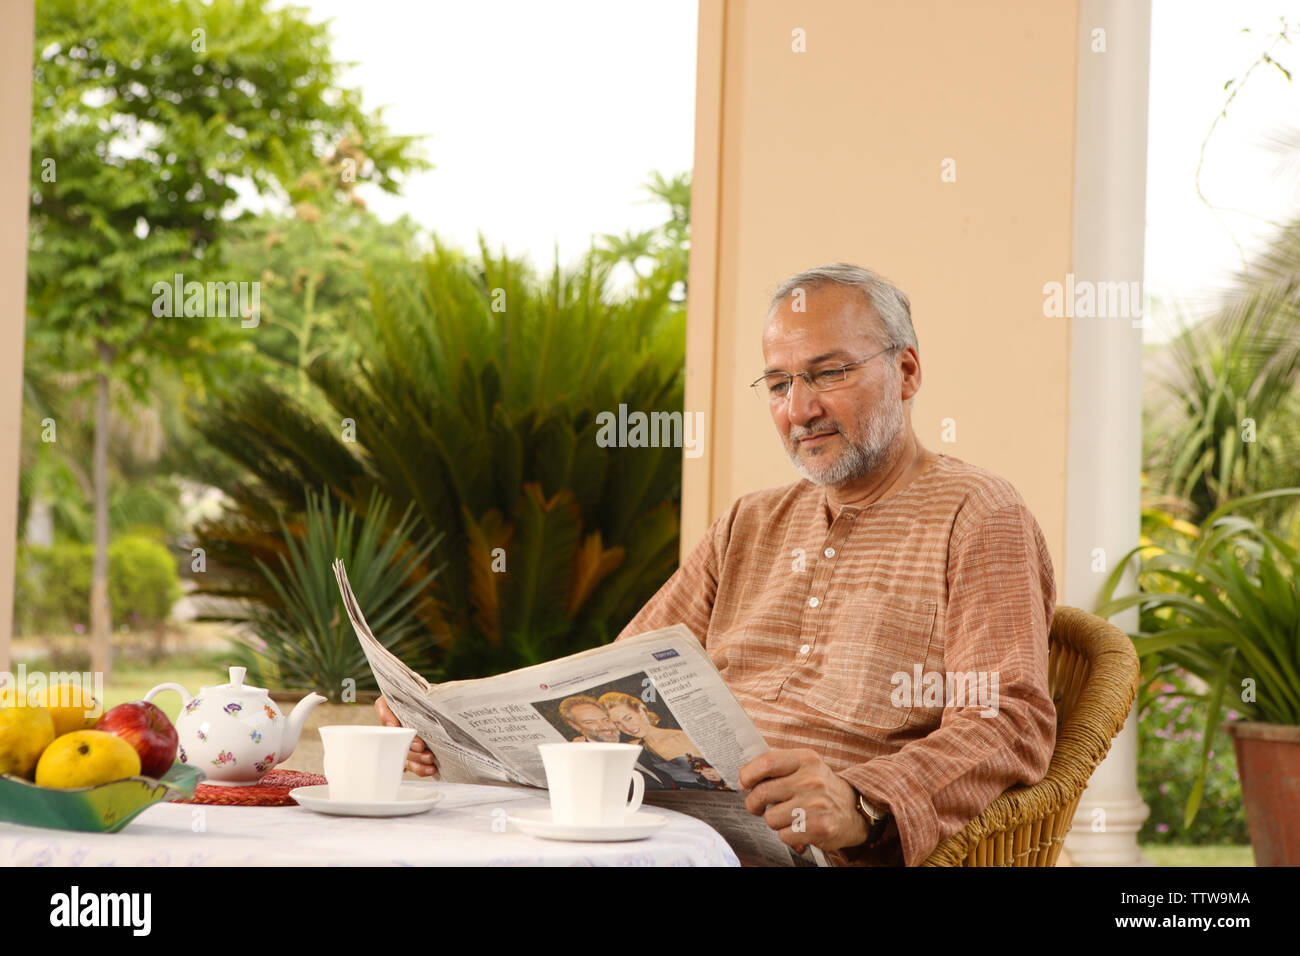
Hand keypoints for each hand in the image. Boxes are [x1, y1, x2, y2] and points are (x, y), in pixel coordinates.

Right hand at [375, 696, 437, 776]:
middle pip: (394, 736)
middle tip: (420, 746)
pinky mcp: (412, 754)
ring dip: (415, 758)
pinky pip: (411, 765)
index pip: (383, 706)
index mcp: (396, 703)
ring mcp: (403, 740)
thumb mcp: (431, 695)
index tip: (394, 725)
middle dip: (407, 743)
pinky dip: (420, 768)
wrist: (448, 712)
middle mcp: (396, 722)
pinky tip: (430, 768)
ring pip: (402, 752)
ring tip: (429, 758)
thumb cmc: (436, 701)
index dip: (386, 717)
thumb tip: (425, 706)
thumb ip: (425, 697)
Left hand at [738, 748, 869, 852]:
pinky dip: (787, 834)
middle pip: (762, 793)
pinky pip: (783, 835)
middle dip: (753, 803)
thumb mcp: (805, 767)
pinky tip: (799, 827)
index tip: (744, 783)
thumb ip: (778, 767)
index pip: (767, 762)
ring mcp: (816, 804)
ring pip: (771, 818)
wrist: (853, 811)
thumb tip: (744, 779)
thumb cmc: (821, 788)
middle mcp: (811, 780)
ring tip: (789, 815)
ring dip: (774, 820)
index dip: (748, 774)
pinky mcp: (819, 827)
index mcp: (806, 759)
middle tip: (757, 806)